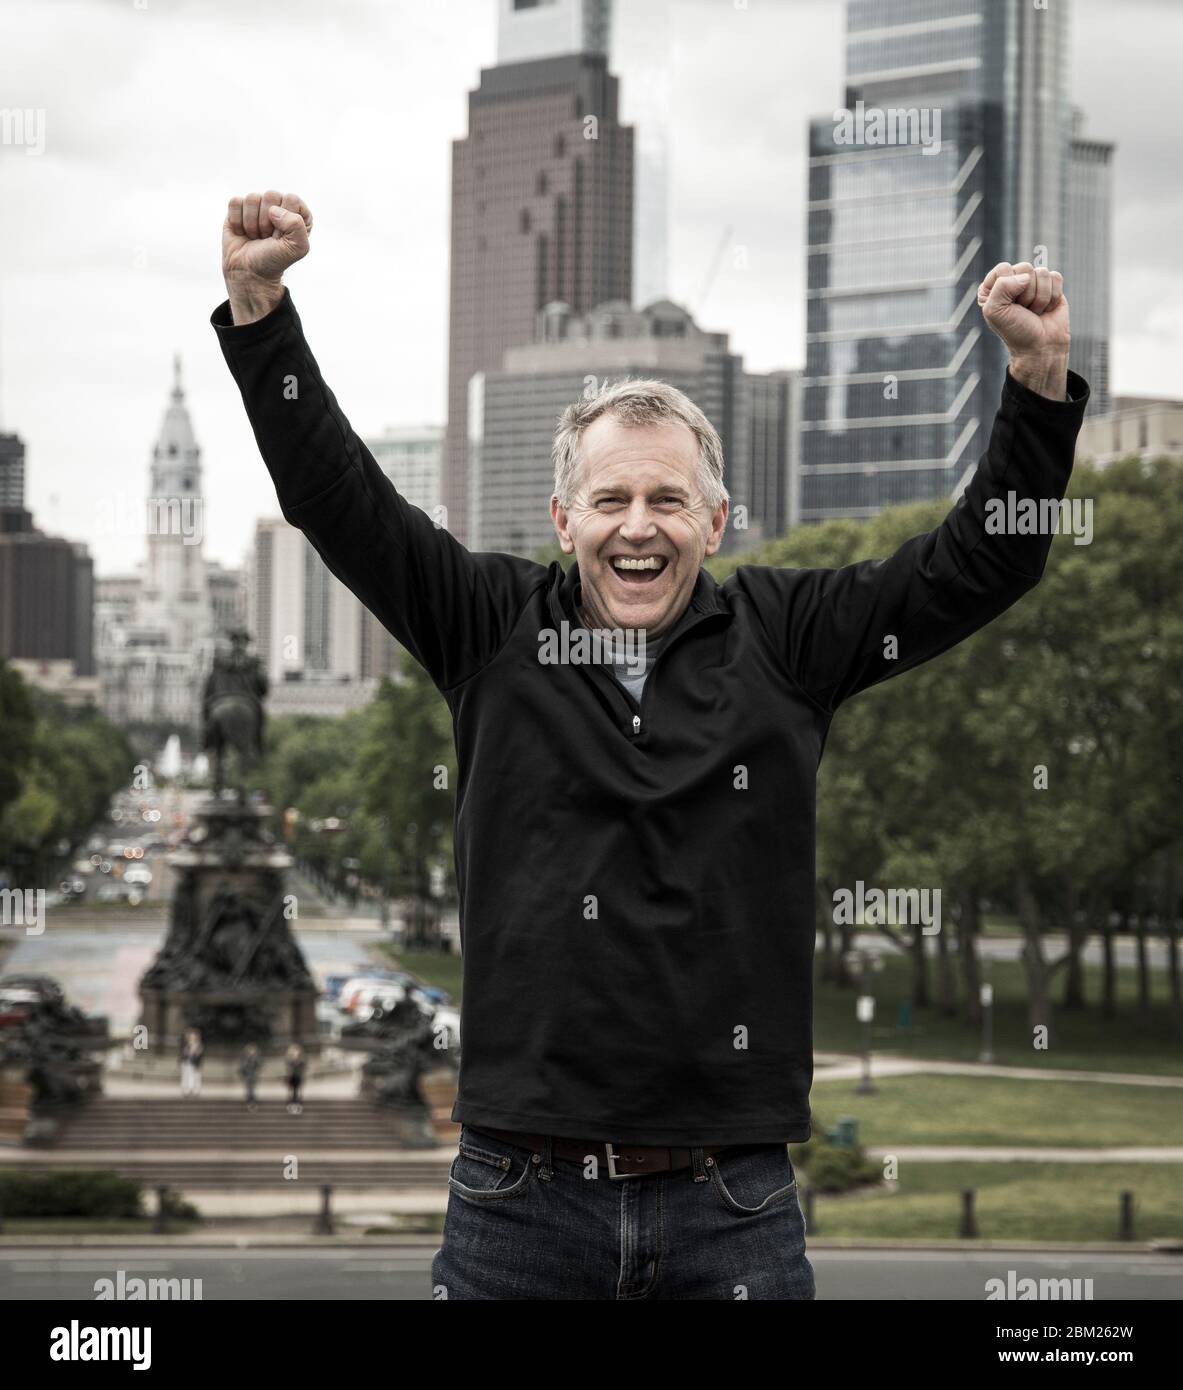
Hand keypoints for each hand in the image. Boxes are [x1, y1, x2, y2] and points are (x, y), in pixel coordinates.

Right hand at [222, 190, 312, 321]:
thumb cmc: (274, 261)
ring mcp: (258, 206)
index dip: (284, 220)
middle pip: (271, 195)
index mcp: (298, 214)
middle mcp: (279, 206)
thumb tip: (273, 210)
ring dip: (252, 223)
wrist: (249, 273)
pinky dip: (237, 221)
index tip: (281, 237)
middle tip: (267, 238)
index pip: (292, 199)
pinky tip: (242, 232)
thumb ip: (297, 226)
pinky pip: (236, 202)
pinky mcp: (239, 208)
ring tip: (256, 236)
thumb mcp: (297, 248)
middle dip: (267, 221)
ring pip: (252, 198)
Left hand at [977, 260, 1069, 398]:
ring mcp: (1033, 283)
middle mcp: (1012, 281)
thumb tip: (1026, 276)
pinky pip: (1056, 277)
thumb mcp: (995, 311)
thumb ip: (1001, 287)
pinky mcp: (1051, 286)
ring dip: (1040, 298)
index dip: (1009, 286)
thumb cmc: (1015, 331)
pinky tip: (1046, 308)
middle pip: (1025, 268)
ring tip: (1034, 311)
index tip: (1009, 306)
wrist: (1040, 347)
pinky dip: (1053, 296)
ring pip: (1042, 273)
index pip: (1003, 268)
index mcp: (993, 287)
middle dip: (1026, 294)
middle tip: (1024, 310)